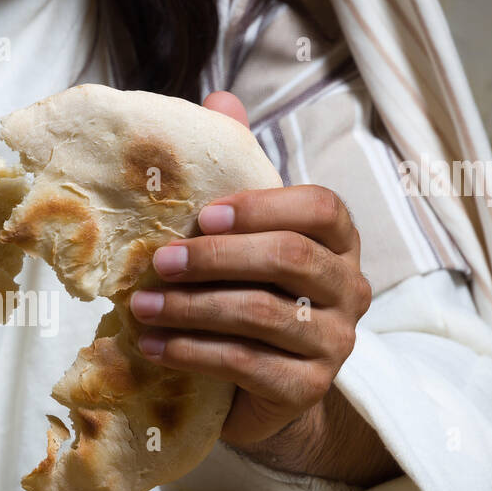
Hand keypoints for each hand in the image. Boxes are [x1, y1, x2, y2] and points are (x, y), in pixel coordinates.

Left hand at [129, 92, 372, 455]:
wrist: (264, 392)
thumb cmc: (251, 297)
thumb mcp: (244, 238)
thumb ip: (238, 170)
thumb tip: (220, 99)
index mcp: (339, 241)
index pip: (320, 209)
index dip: (262, 207)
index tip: (203, 216)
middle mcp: (350, 289)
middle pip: (289, 259)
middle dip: (214, 259)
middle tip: (157, 263)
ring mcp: (336, 342)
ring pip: (262, 314)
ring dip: (191, 308)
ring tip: (140, 306)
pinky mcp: (307, 388)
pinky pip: (246, 364)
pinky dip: (192, 352)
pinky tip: (152, 346)